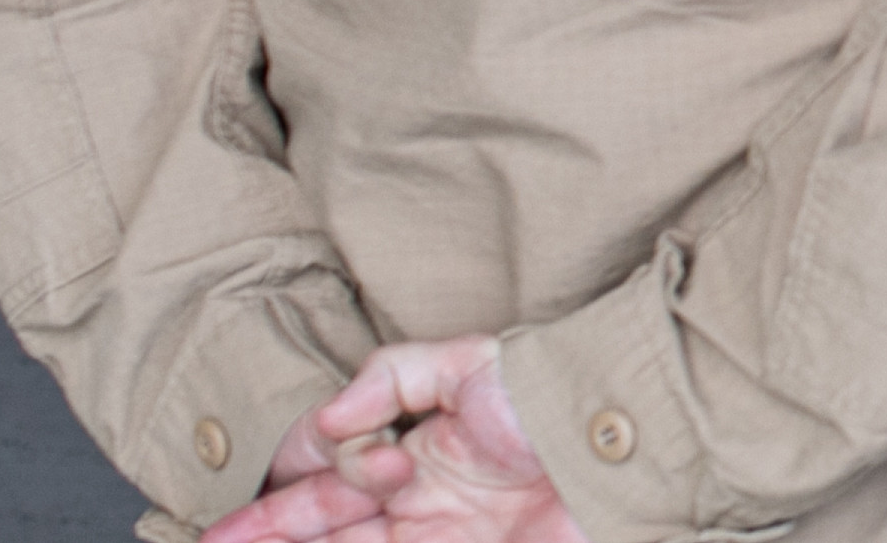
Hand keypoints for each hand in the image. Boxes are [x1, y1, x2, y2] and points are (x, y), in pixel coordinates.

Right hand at [200, 339, 587, 542]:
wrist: (621, 439)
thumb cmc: (550, 391)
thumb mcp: (470, 361)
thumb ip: (393, 377)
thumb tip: (328, 420)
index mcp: (412, 450)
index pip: (327, 472)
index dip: (297, 482)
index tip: (292, 486)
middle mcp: (415, 502)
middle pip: (322, 525)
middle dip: (266, 532)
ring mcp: (438, 540)